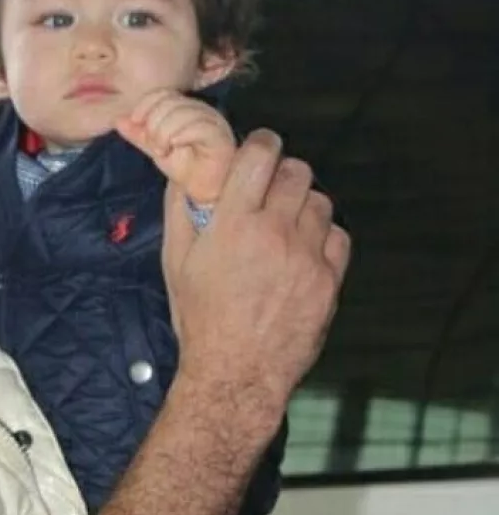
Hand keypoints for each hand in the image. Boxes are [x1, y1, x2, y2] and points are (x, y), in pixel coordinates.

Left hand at [115, 90, 235, 203]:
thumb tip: (117, 120)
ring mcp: (213, 121)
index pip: (162, 94)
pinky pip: (198, 127)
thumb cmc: (183, 166)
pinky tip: (175, 147)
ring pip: (182, 113)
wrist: (201, 189)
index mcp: (185, 107)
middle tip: (154, 146)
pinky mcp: (220, 136)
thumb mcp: (155, 147)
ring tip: (163, 150)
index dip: (145, 105)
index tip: (135, 122)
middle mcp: (201, 110)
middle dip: (153, 124)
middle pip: (169, 102)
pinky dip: (180, 136)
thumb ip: (139, 134)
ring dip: (164, 133)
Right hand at [162, 130, 349, 420]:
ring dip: (302, 205)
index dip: (261, 143)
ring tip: (285, 225)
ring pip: (320, 201)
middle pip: (296, 171)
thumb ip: (180, 210)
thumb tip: (183, 173)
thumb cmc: (200, 318)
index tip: (258, 148)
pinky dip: (323, 237)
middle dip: (281, 174)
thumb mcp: (175, 261)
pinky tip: (302, 252)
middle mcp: (275, 232)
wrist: (236, 371)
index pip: (261, 154)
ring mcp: (307, 256)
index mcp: (234, 223)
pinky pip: (338, 236)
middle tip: (268, 190)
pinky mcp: (329, 279)